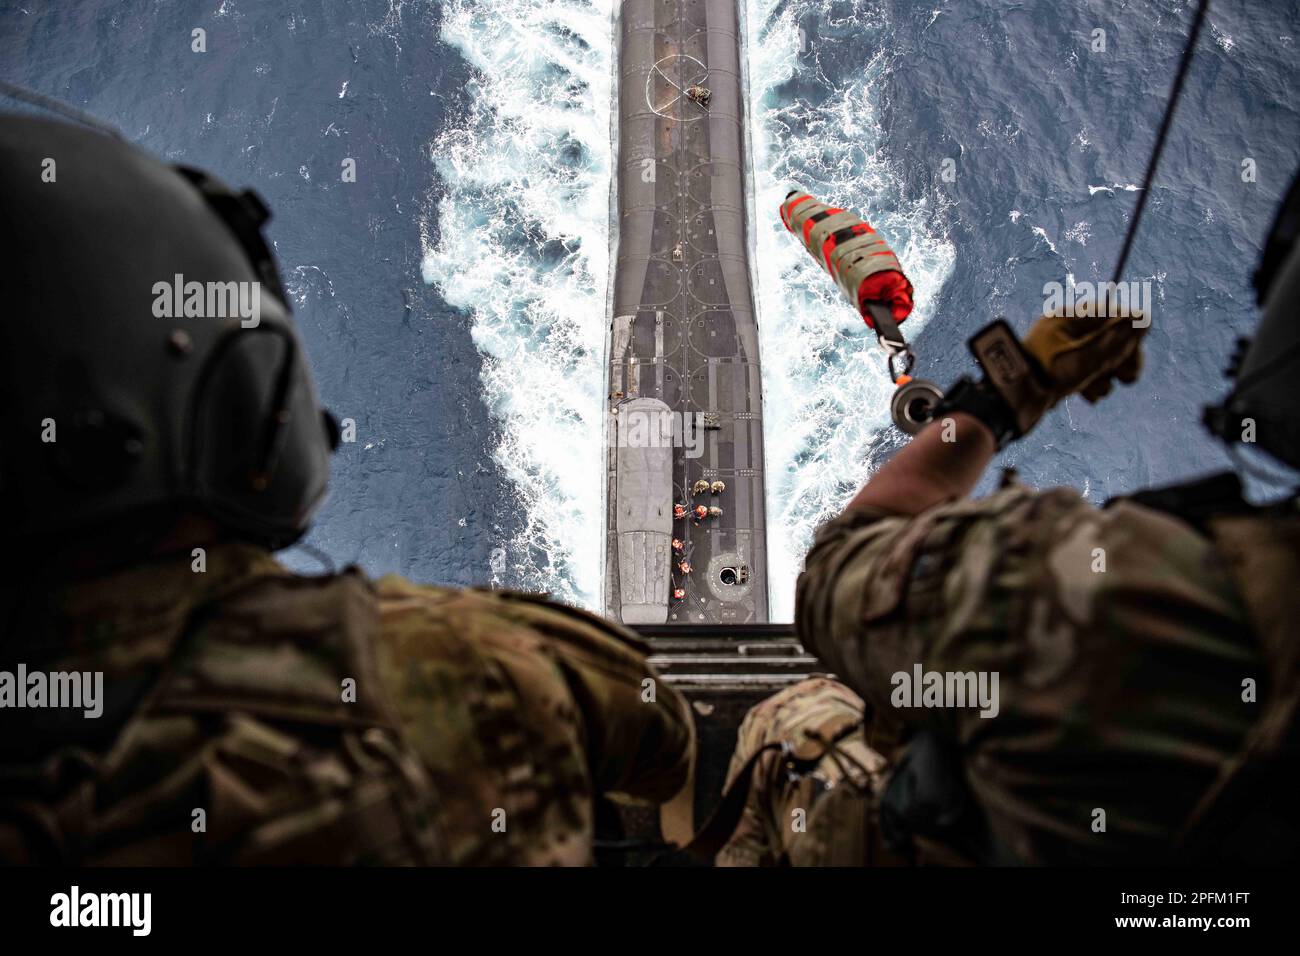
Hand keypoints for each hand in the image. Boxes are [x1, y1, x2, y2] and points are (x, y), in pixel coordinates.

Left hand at [966, 308, 1147, 439]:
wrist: (1009, 403)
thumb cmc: (1044, 376)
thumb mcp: (1084, 359)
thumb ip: (1116, 340)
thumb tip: (1143, 318)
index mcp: (1068, 318)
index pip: (1112, 313)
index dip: (1128, 332)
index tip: (1135, 351)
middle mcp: (1066, 331)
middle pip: (1109, 337)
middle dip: (1122, 359)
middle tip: (1128, 377)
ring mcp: (1063, 352)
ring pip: (1100, 359)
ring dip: (1105, 376)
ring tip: (1095, 390)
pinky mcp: (1060, 372)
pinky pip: (1087, 374)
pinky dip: (1092, 385)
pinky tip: (1086, 396)